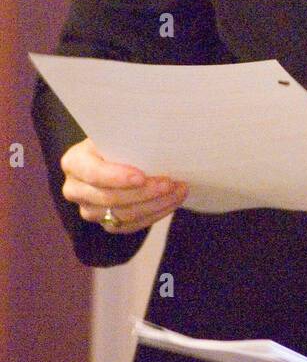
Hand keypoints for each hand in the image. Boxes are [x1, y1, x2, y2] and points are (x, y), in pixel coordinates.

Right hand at [60, 137, 187, 233]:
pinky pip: (130, 226)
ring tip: (177, 191)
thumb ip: (129, 139)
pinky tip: (170, 202)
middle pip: (109, 198)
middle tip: (169, 183)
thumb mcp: (118, 135)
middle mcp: (75, 189)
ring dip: (154, 205)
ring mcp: (88, 209)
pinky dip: (154, 215)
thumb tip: (158, 142)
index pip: (93, 173)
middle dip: (144, 192)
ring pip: (122, 215)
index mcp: (74, 162)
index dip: (117, 177)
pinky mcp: (105, 223)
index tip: (142, 177)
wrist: (113, 157)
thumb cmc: (117, 142)